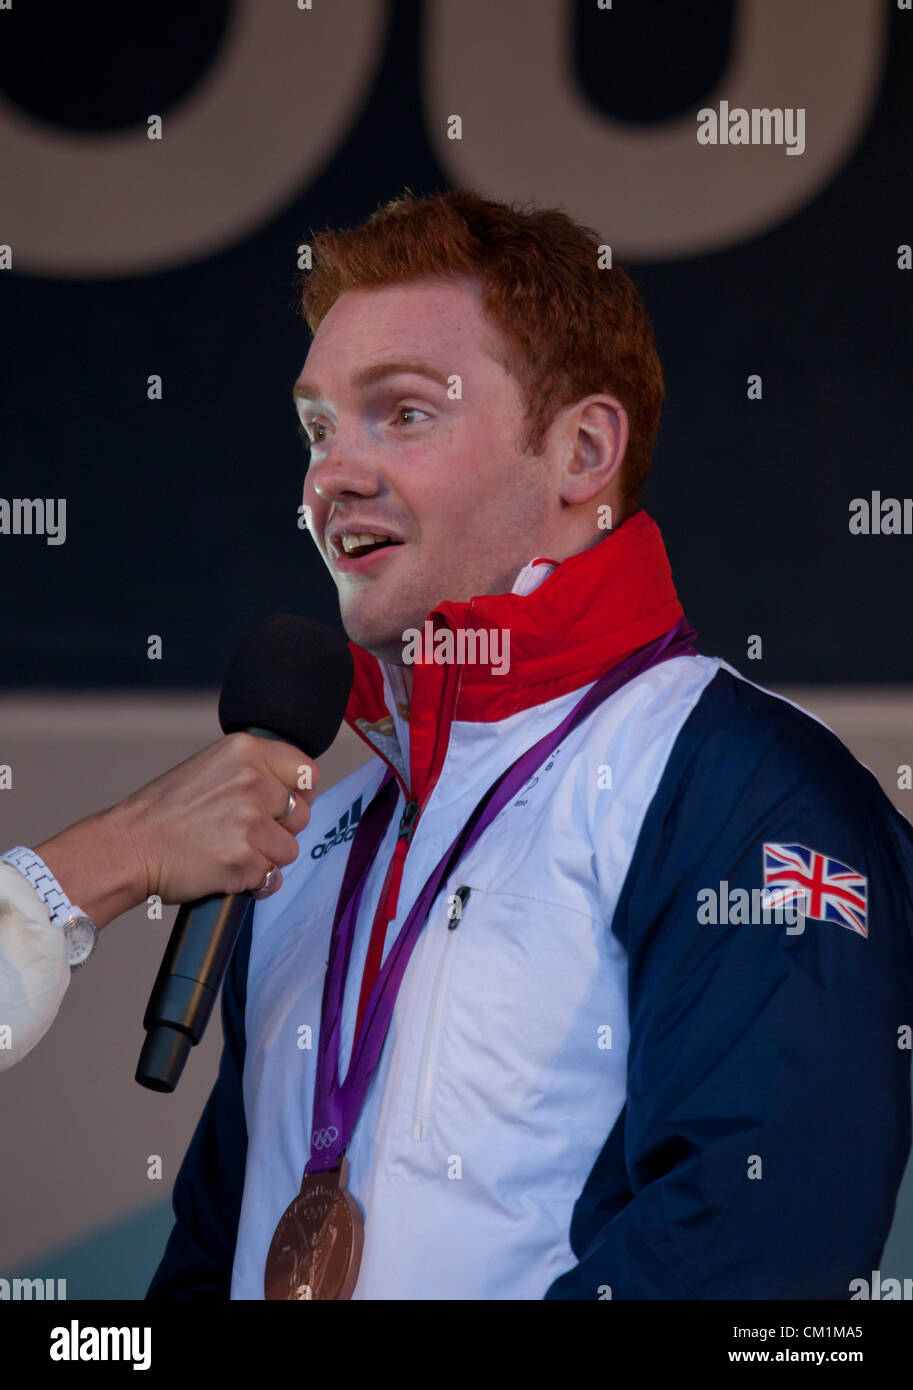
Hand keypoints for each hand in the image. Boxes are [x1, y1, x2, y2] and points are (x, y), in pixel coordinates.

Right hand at [117, 732, 317, 903]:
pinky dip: (255, 882)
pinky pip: (272, 878)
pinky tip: (227, 871)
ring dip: (266, 858)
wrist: (128, 846)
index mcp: (245, 751)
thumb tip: (296, 791)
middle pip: (302, 815)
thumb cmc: (164, 812)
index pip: (306, 772)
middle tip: (242, 833)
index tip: (285, 806)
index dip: (300, 794)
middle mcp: (252, 781)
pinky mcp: (244, 859)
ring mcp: (249, 822)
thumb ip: (253, 771)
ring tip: (229, 851)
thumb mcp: (210, 768)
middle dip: (280, 830)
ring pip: (289, 850)